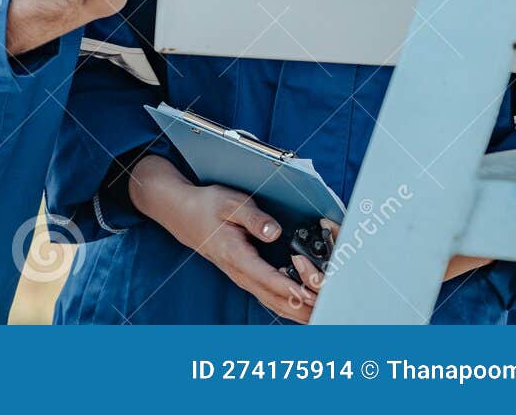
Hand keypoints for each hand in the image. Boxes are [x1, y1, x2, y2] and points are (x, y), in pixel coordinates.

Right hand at [128, 155, 317, 323]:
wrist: (184, 215)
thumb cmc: (207, 207)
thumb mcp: (230, 203)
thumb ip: (253, 218)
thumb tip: (274, 231)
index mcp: (237, 256)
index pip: (269, 279)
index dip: (293, 289)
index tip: (314, 295)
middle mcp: (241, 274)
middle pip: (277, 301)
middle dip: (305, 307)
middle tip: (332, 307)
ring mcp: (245, 279)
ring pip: (276, 305)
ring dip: (301, 312)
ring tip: (327, 313)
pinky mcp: (248, 278)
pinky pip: (273, 299)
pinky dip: (292, 306)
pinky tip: (308, 308)